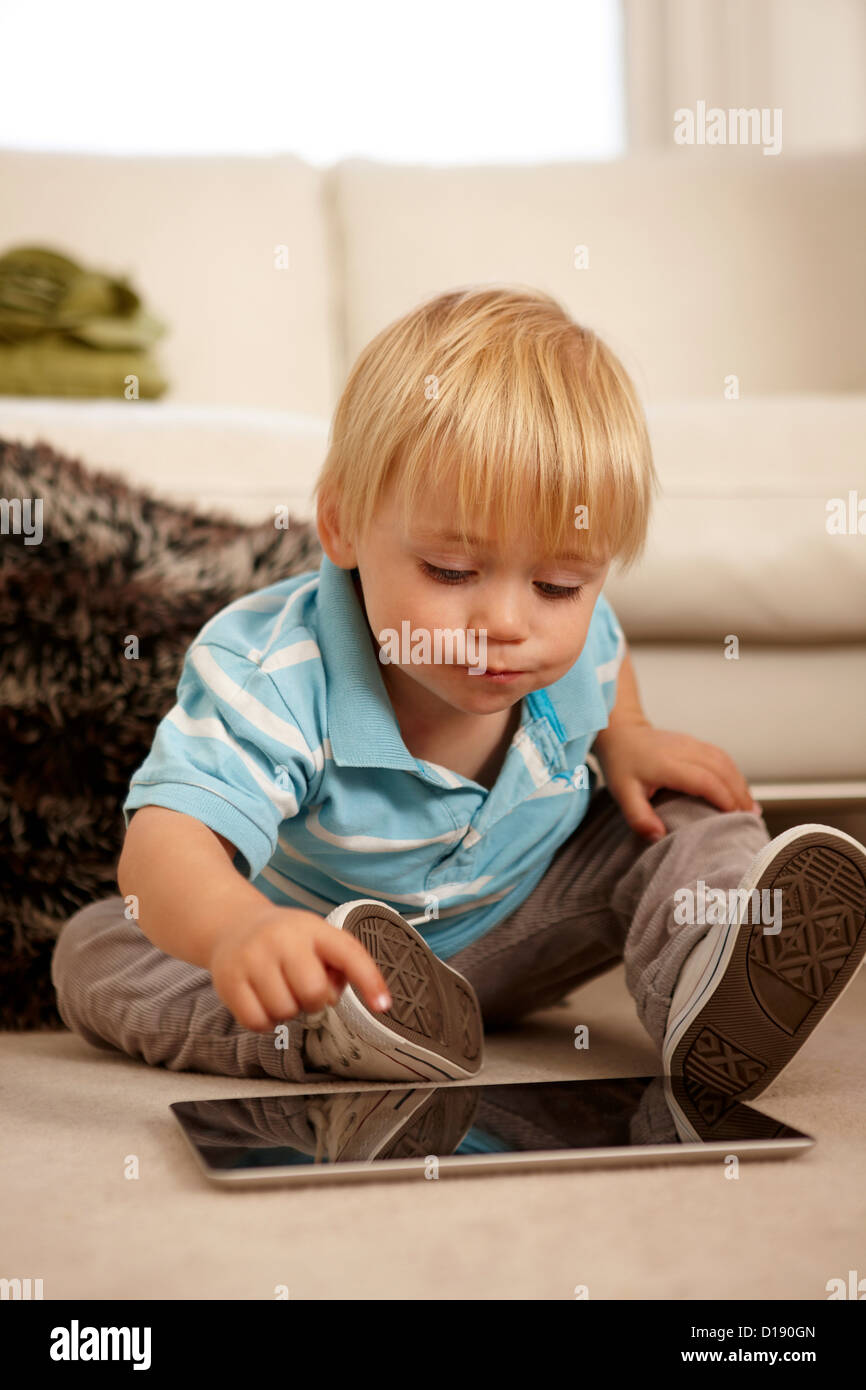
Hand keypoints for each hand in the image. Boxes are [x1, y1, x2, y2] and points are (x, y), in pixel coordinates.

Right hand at [208, 905, 392, 1032]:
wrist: (233, 926)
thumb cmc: (287, 940)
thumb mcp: (316, 938)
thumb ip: (338, 963)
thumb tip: (339, 995)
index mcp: (313, 928)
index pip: (349, 953)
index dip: (369, 980)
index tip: (383, 1005)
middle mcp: (281, 939)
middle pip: (314, 993)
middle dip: (315, 1001)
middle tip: (303, 989)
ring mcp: (252, 958)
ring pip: (285, 1011)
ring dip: (288, 1011)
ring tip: (281, 990)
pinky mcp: (229, 981)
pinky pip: (258, 1022)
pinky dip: (266, 1022)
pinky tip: (263, 1002)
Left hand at [592, 720, 760, 841]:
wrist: (621, 732)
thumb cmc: (621, 764)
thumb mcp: (622, 794)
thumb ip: (639, 817)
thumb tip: (658, 837)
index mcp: (668, 764)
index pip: (705, 780)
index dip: (724, 798)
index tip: (735, 817)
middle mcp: (684, 750)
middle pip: (722, 769)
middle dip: (739, 794)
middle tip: (750, 817)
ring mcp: (691, 743)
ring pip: (725, 761)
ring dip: (740, 783)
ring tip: (750, 806)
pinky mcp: (695, 742)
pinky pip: (721, 756)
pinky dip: (734, 773)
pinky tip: (738, 789)